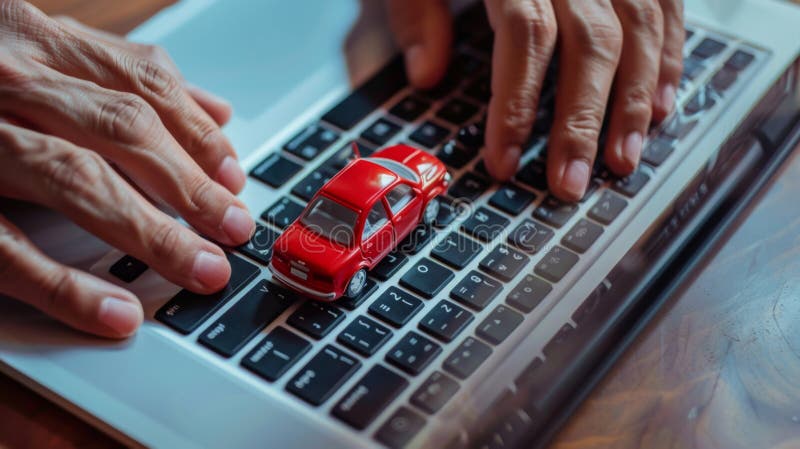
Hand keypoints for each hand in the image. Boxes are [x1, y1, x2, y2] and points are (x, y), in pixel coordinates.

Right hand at [0, 1, 254, 337]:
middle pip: (121, 133)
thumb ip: (121, 75)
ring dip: (149, 234)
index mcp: (32, 41)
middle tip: (233, 232)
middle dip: (188, 187)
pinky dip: (63, 284)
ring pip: (74, 182)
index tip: (234, 179)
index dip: (197, 136)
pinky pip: (2, 247)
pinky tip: (115, 313)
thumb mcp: (34, 49)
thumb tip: (212, 107)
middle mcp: (3, 79)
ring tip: (200, 271)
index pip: (142, 86)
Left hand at [387, 0, 683, 200]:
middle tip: (571, 184)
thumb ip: (415, 11)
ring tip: (625, 160)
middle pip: (593, 40)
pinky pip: (667, 6)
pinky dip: (671, 56)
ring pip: (641, 26)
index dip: (517, 105)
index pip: (525, 36)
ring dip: (636, 101)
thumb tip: (425, 76)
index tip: (504, 162)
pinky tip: (663, 104)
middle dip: (584, 120)